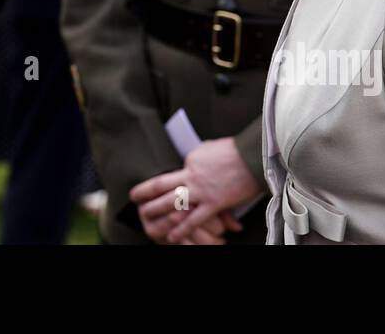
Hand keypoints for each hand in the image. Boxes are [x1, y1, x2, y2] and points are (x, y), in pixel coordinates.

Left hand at [130, 138, 261, 243]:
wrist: (251, 156)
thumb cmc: (234, 150)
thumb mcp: (209, 148)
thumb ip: (198, 156)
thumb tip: (192, 161)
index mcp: (190, 160)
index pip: (173, 172)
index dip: (168, 179)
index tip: (158, 185)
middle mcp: (190, 176)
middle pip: (161, 186)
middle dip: (146, 193)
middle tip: (133, 198)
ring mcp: (200, 191)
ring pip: (172, 203)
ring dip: (156, 210)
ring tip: (144, 217)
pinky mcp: (213, 204)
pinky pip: (194, 220)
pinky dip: (181, 230)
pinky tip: (171, 237)